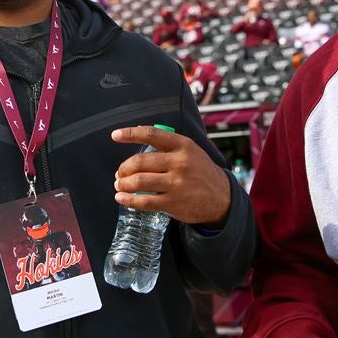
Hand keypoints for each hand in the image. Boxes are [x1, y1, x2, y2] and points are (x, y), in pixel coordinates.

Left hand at [111, 125, 231, 227]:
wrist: (221, 197)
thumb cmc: (200, 172)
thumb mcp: (191, 151)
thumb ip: (168, 145)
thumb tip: (139, 139)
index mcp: (183, 146)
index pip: (152, 134)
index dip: (131, 134)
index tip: (116, 135)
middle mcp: (180, 163)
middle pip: (140, 162)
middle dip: (123, 168)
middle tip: (119, 173)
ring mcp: (177, 184)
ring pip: (139, 181)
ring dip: (123, 183)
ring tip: (119, 184)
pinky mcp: (173, 203)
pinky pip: (144, 201)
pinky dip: (128, 200)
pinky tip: (122, 197)